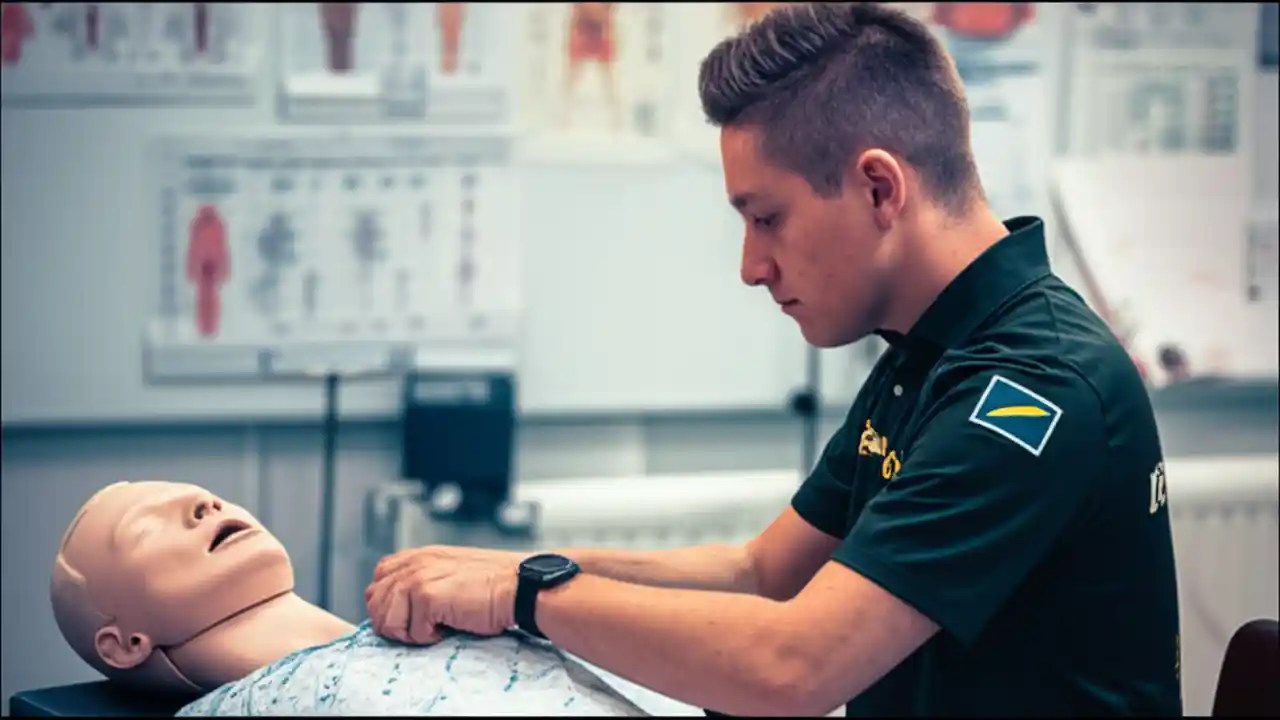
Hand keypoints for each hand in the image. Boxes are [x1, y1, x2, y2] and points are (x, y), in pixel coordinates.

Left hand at [364, 545, 523, 644]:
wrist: (520, 587)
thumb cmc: (494, 585)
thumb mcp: (452, 572)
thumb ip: (425, 578)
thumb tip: (403, 606)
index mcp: (419, 555)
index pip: (379, 579)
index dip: (388, 603)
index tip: (408, 617)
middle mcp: (415, 563)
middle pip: (376, 601)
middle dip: (393, 622)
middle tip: (422, 628)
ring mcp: (419, 577)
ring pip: (386, 619)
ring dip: (409, 632)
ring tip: (436, 628)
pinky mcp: (427, 595)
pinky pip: (410, 630)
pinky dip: (428, 637)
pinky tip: (449, 627)